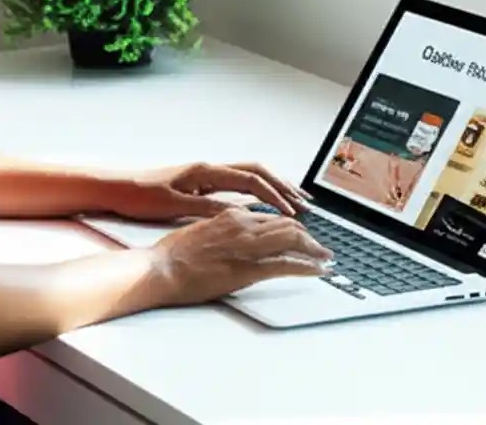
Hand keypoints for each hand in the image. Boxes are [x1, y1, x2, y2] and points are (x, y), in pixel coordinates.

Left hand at [115, 162, 312, 221]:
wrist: (115, 186)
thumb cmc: (139, 195)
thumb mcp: (174, 206)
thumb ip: (207, 208)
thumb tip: (238, 212)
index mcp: (206, 172)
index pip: (251, 181)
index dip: (275, 197)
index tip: (292, 213)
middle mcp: (209, 168)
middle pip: (257, 171)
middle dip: (284, 187)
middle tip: (306, 204)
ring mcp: (206, 174)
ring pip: (250, 175)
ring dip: (274, 187)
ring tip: (294, 202)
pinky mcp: (201, 182)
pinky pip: (238, 183)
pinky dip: (257, 191)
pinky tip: (264, 203)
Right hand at [150, 209, 332, 305]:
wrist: (159, 269)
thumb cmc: (173, 254)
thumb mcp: (201, 229)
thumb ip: (223, 227)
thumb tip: (236, 230)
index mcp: (232, 216)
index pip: (272, 216)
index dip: (291, 224)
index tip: (300, 232)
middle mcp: (243, 225)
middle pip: (288, 225)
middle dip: (308, 236)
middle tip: (320, 246)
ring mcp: (247, 246)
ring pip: (293, 239)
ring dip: (314, 249)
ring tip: (326, 257)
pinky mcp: (248, 268)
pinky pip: (287, 264)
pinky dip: (308, 266)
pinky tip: (318, 270)